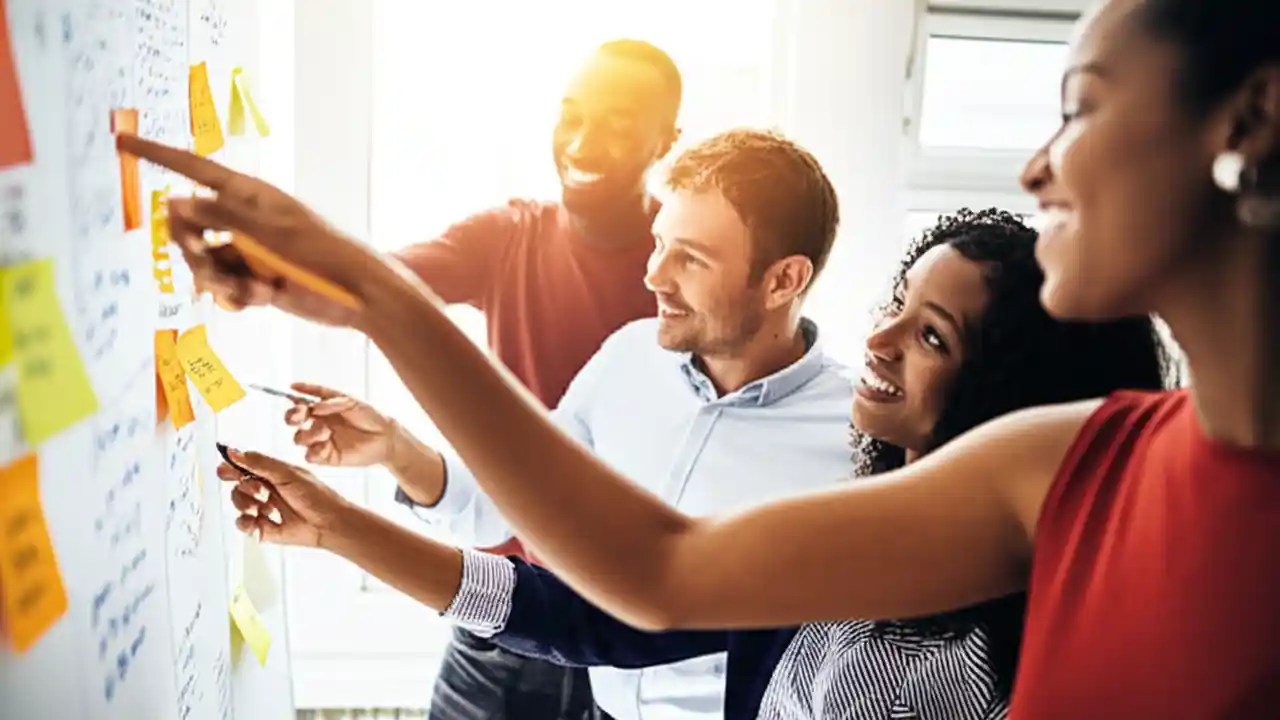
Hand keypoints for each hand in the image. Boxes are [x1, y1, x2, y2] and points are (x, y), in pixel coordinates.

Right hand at [116, 134, 379, 326]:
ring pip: (201, 263)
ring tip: (259, 289)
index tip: (120, 141)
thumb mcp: (271, 233)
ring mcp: (246, 249)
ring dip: (222, 281)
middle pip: (185, 227)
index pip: (193, 169)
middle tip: (217, 268)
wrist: (359, 296)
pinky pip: (221, 288)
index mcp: (248, 194)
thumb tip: (174, 201)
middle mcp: (242, 218)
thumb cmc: (324, 253)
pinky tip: (264, 298)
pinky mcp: (252, 279)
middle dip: (194, 251)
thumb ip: (221, 219)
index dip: (156, 155)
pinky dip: (237, 297)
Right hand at [217, 448, 353, 547]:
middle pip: (238, 486)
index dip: (232, 468)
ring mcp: (264, 510)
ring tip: (266, 507)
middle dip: (245, 487)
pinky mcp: (263, 528)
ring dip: (247, 504)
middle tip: (260, 491)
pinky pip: (242, 524)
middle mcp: (266, 491)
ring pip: (238, 504)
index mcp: (272, 474)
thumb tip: (235, 453)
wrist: (328, 523)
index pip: (244, 468)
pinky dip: (246, 522)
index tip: (225, 469)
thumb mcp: (287, 474)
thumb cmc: (316, 496)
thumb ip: (260, 463)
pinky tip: (257, 520)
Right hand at [285, 382, 397, 466]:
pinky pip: (311, 456)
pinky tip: (325, 446)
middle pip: (294, 421)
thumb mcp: (351, 402)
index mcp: (321, 409)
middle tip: (298, 418)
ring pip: (299, 438)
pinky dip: (314, 451)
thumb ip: (331, 402)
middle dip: (292, 417)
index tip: (292, 397)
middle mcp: (318, 424)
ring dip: (309, 433)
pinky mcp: (326, 457)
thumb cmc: (368, 416)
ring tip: (325, 432)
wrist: (384, 436)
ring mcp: (321, 441)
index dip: (294, 401)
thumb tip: (312, 406)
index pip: (300, 404)